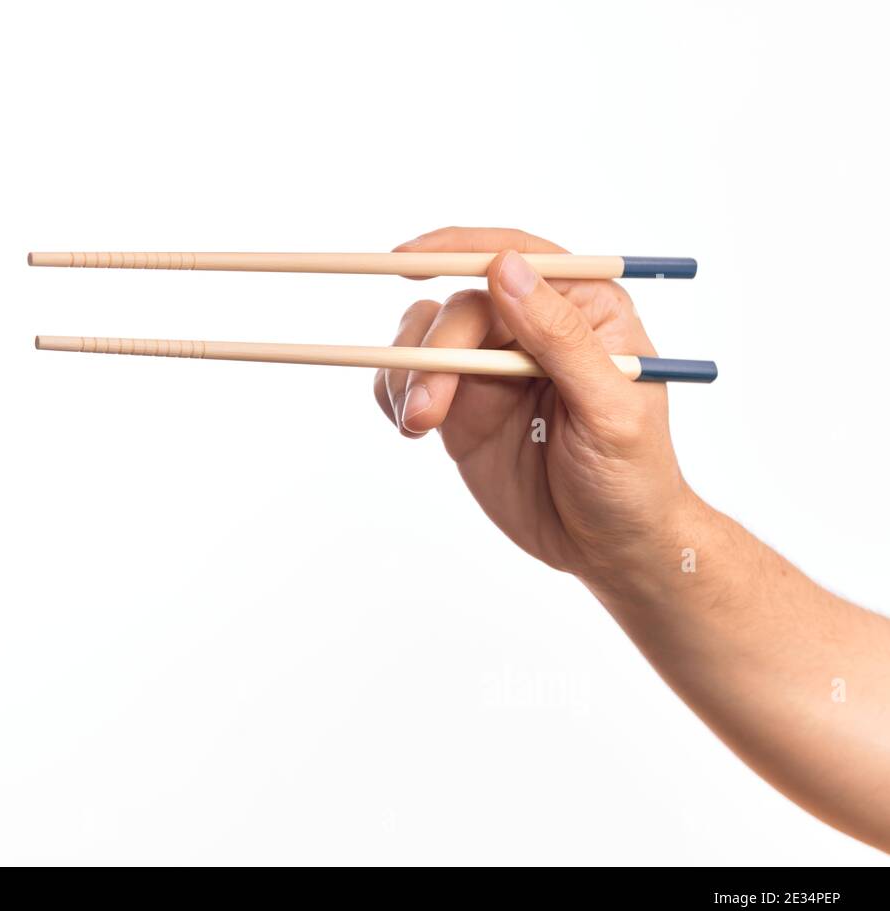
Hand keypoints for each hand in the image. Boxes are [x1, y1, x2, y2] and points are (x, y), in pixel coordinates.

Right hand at [373, 227, 693, 577]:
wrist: (609, 549)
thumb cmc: (632, 477)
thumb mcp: (609, 409)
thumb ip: (560, 338)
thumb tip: (505, 269)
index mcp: (584, 310)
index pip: (517, 257)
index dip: (458, 247)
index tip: (407, 261)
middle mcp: (531, 329)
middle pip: (461, 305)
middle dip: (433, 350)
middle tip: (428, 409)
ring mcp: (490, 368)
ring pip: (422, 338)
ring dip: (406, 375)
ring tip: (418, 426)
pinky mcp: (459, 407)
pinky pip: (406, 381)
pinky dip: (392, 396)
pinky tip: (411, 428)